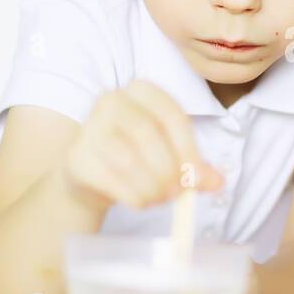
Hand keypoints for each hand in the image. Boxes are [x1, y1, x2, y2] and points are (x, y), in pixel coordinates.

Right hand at [58, 79, 224, 212]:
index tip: (197, 178)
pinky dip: (133, 196)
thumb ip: (194, 166)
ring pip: (128, 159)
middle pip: (148, 134)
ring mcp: (90, 126)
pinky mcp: (76, 156)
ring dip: (152, 187)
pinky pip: (110, 179)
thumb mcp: (170, 154)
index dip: (188, 150)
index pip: (172, 115)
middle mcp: (112, 100)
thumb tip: (217, 182)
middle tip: (178, 194)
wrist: (90, 175)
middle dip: (169, 170)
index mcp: (142, 91)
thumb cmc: (136, 156)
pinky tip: (140, 202)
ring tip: (160, 199)